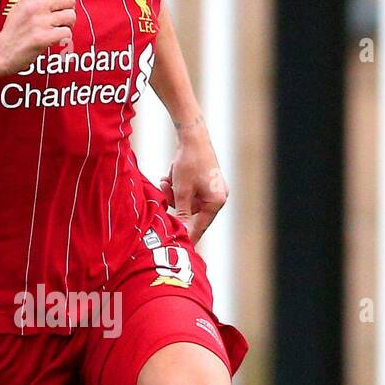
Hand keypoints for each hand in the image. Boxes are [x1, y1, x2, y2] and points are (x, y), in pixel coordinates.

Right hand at [0, 0, 78, 75]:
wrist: (0, 53)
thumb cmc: (15, 31)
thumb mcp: (22, 5)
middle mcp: (35, 4)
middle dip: (69, 10)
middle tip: (60, 20)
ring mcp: (38, 21)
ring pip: (71, 17)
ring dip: (67, 26)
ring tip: (54, 31)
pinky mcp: (41, 38)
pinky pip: (67, 33)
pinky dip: (64, 39)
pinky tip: (53, 41)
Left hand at [159, 128, 228, 244]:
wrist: (193, 135)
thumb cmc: (188, 163)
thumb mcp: (182, 192)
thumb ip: (182, 214)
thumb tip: (183, 233)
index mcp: (216, 201)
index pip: (200, 226)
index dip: (188, 236)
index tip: (180, 248)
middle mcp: (218, 196)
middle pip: (192, 212)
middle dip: (175, 203)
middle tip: (165, 188)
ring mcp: (213, 189)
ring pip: (188, 201)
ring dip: (174, 193)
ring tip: (167, 180)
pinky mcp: (206, 181)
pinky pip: (189, 191)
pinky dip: (179, 186)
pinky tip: (171, 175)